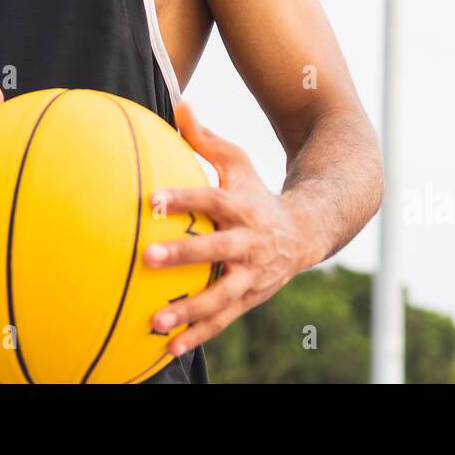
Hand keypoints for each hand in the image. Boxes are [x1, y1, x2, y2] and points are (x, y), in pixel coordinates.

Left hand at [143, 99, 315, 357]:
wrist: (305, 234)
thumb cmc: (258, 194)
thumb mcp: (240, 163)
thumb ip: (205, 139)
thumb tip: (178, 104)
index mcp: (244, 208)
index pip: (213, 199)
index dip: (184, 198)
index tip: (152, 200)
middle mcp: (250, 244)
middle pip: (218, 250)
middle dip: (185, 256)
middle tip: (149, 258)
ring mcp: (251, 276)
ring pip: (221, 297)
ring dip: (189, 312)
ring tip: (154, 321)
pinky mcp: (248, 300)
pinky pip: (221, 322)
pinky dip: (197, 337)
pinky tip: (167, 350)